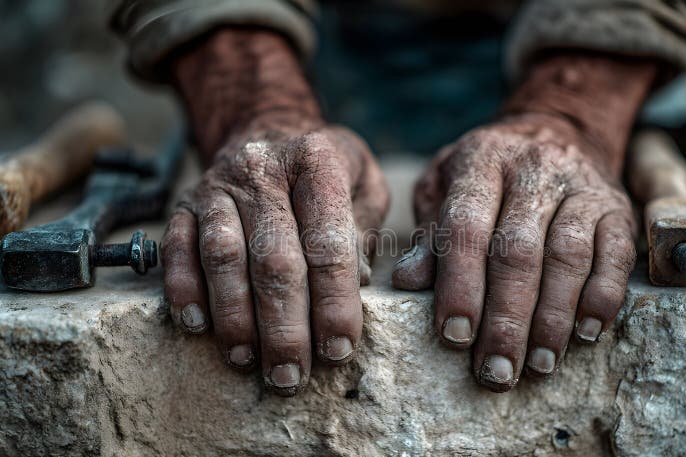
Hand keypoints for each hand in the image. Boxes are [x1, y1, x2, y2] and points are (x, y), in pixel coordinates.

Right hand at [160, 30, 388, 395]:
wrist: (265, 127)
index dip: (335, 303)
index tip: (339, 349)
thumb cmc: (326, 171)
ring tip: (246, 360)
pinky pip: (176, 247)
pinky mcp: (186, 203)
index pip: (328, 244)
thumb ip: (365, 231)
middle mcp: (265, 171)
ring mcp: (220, 187)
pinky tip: (197, 326)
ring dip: (234, 317)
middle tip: (291, 375)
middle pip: (274, 259)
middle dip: (284, 327)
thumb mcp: (364, 184)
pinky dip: (183, 288)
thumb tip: (357, 285)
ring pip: (223, 257)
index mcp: (318, 162)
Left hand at [393, 53, 656, 391]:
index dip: (460, 284)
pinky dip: (601, 298)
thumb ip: (429, 233)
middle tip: (495, 371)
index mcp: (480, 162)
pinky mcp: (615, 208)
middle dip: (506, 318)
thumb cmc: (487, 174)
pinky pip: (615, 255)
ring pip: (568, 256)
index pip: (466, 227)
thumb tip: (408, 282)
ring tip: (537, 364)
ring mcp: (579, 188)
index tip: (453, 336)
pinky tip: (585, 334)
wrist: (556, 130)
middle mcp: (532, 171)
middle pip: (518, 251)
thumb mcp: (445, 185)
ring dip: (552, 317)